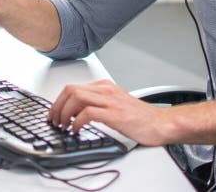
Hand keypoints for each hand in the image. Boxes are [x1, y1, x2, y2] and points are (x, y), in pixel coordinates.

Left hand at [47, 79, 171, 145]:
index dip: (58, 101)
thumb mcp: (115, 104)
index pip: (72, 87)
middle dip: (57, 106)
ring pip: (76, 97)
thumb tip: (75, 112)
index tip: (54, 113)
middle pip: (70, 90)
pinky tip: (76, 130)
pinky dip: (77, 122)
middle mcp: (106, 90)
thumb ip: (97, 103)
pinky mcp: (114, 114)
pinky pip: (87, 113)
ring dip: (64, 113)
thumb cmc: (140, 117)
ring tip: (63, 126)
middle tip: (54, 120)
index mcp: (105, 86)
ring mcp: (110, 101)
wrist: (160, 123)